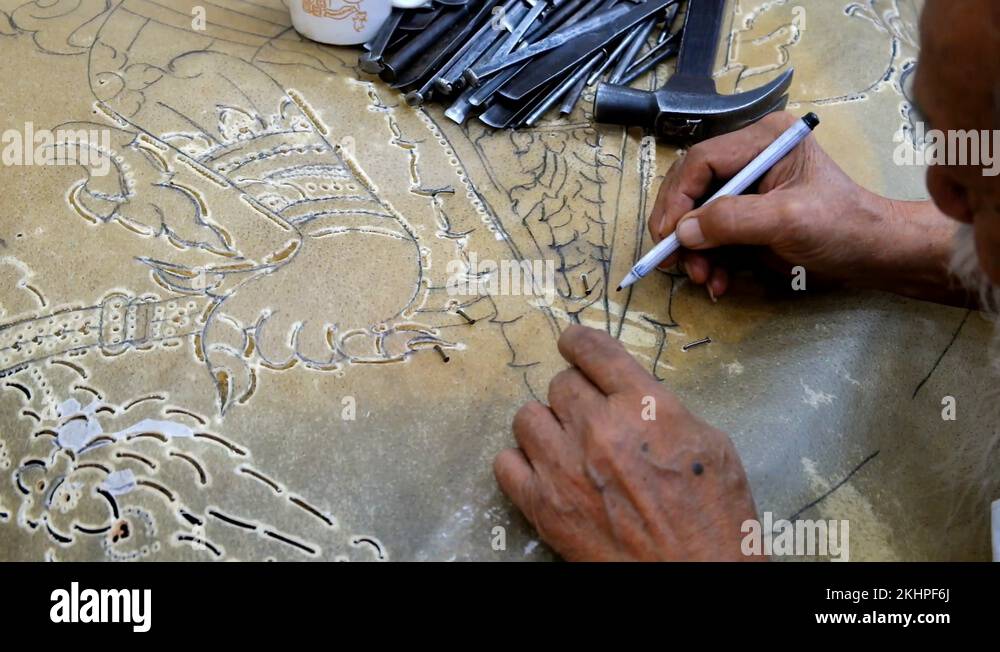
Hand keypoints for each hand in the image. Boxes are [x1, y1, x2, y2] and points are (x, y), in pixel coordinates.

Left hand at [493, 325, 759, 561]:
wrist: (696, 577)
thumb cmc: (714, 519)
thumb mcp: (711, 444)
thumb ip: (664, 409)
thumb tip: (632, 396)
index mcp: (645, 406)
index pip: (594, 351)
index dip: (578, 341)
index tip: (572, 342)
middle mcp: (599, 428)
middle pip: (560, 383)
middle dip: (574, 394)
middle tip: (587, 414)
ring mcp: (565, 467)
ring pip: (527, 416)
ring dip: (545, 424)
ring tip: (563, 442)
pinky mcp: (543, 505)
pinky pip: (506, 463)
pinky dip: (521, 462)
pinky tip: (542, 470)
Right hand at [648, 111, 954, 299]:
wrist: (876, 256)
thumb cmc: (844, 227)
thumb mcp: (789, 220)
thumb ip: (734, 220)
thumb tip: (684, 231)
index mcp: (764, 140)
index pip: (702, 160)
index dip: (678, 197)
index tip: (668, 235)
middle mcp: (751, 158)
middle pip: (692, 187)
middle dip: (682, 227)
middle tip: (672, 261)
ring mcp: (748, 189)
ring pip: (698, 216)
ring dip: (695, 251)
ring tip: (703, 278)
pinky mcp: (748, 217)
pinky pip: (713, 236)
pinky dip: (709, 260)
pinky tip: (717, 280)